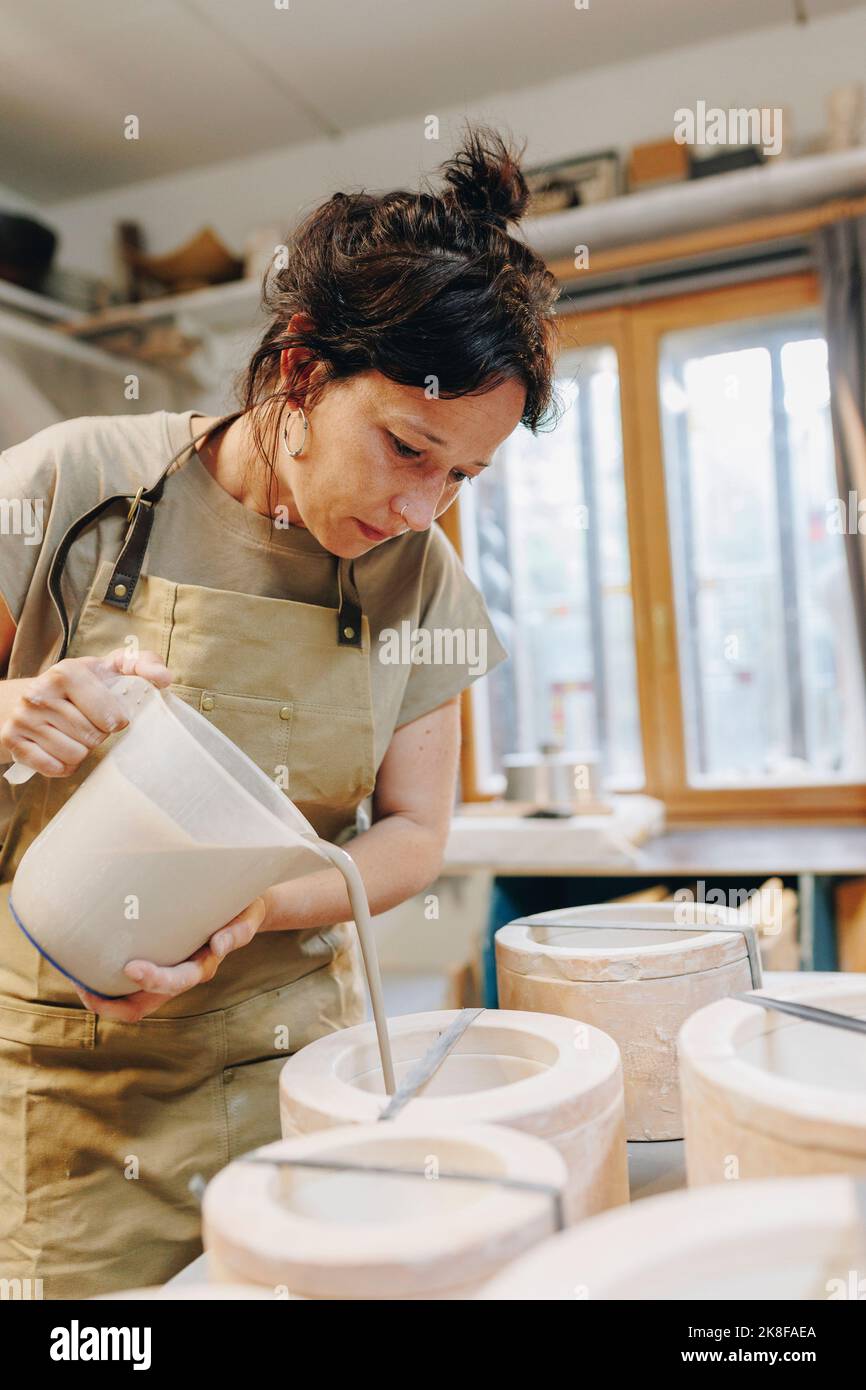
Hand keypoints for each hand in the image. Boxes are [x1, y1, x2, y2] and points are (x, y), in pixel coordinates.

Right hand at [0, 648, 172, 777]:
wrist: (23, 699)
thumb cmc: (77, 687)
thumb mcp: (107, 669)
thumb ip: (141, 664)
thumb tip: (164, 677)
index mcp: (67, 672)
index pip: (112, 717)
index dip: (117, 720)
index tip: (112, 714)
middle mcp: (40, 693)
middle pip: (94, 737)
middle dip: (97, 734)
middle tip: (85, 722)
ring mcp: (23, 718)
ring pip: (75, 755)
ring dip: (80, 750)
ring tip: (71, 733)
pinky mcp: (12, 742)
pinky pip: (55, 768)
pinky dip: (62, 764)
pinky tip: (57, 747)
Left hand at [73, 897, 267, 1021]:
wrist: (241, 906)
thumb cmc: (241, 908)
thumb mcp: (247, 916)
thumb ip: (238, 931)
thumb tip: (219, 946)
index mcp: (202, 965)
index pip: (176, 981)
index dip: (153, 981)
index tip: (131, 967)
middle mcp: (181, 975)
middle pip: (145, 1002)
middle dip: (114, 1001)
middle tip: (84, 986)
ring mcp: (166, 971)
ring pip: (131, 1002)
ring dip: (104, 999)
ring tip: (76, 981)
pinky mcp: (155, 962)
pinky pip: (127, 986)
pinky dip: (105, 986)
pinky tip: (85, 969)